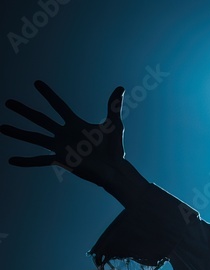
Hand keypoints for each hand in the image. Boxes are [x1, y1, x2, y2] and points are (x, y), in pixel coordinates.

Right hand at [2, 81, 126, 186]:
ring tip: (1, 127)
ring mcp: (61, 147)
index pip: (58, 105)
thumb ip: (113, 106)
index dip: (48, 94)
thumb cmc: (115, 149)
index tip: (37, 83)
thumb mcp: (114, 124)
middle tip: (8, 102)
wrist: (115, 169)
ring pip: (35, 137)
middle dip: (24, 111)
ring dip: (18, 133)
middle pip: (40, 119)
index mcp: (75, 124)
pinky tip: (11, 160)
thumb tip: (121, 87)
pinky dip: (26, 161)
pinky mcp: (61, 159)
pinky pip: (39, 160)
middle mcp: (64, 134)